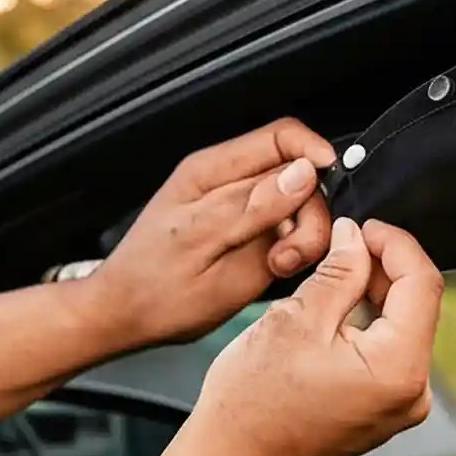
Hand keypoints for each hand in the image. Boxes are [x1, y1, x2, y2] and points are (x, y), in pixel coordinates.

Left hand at [82, 118, 336, 345]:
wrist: (124, 317)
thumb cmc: (152, 289)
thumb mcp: (204, 249)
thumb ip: (252, 209)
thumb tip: (302, 174)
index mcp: (212, 173)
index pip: (282, 137)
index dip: (315, 156)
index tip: (330, 189)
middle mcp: (229, 184)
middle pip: (298, 174)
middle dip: (310, 212)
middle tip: (290, 253)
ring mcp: (241, 210)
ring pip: (300, 205)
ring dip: (304, 236)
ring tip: (278, 265)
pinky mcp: (249, 235)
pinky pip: (289, 230)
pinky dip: (295, 250)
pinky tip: (274, 268)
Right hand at [190, 218, 443, 455]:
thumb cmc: (254, 399)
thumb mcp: (298, 317)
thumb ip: (340, 270)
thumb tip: (357, 236)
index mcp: (399, 368)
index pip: (422, 283)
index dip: (394, 244)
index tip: (362, 225)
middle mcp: (412, 394)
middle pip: (415, 306)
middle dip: (380, 268)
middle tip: (339, 244)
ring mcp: (400, 408)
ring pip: (399, 328)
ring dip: (370, 295)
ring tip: (328, 276)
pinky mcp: (382, 413)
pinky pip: (386, 355)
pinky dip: (365, 326)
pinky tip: (330, 313)